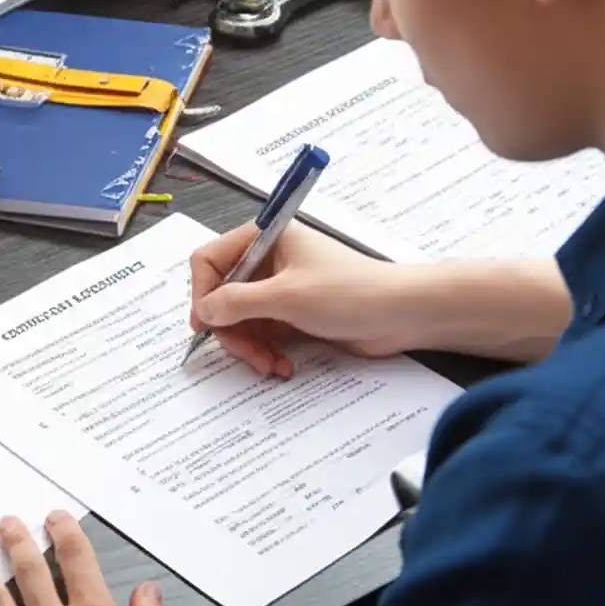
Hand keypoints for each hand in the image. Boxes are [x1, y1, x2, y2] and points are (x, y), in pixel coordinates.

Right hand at [189, 219, 408, 375]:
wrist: (402, 314)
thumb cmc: (349, 292)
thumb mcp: (286, 296)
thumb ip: (237, 302)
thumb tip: (203, 311)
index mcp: (265, 239)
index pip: (211, 259)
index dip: (202, 292)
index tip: (205, 324)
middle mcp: (268, 260)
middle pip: (223, 296)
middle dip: (232, 330)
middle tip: (247, 355)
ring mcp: (280, 289)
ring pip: (240, 320)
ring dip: (250, 347)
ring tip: (271, 366)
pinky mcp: (293, 314)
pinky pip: (262, 334)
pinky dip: (266, 352)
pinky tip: (282, 366)